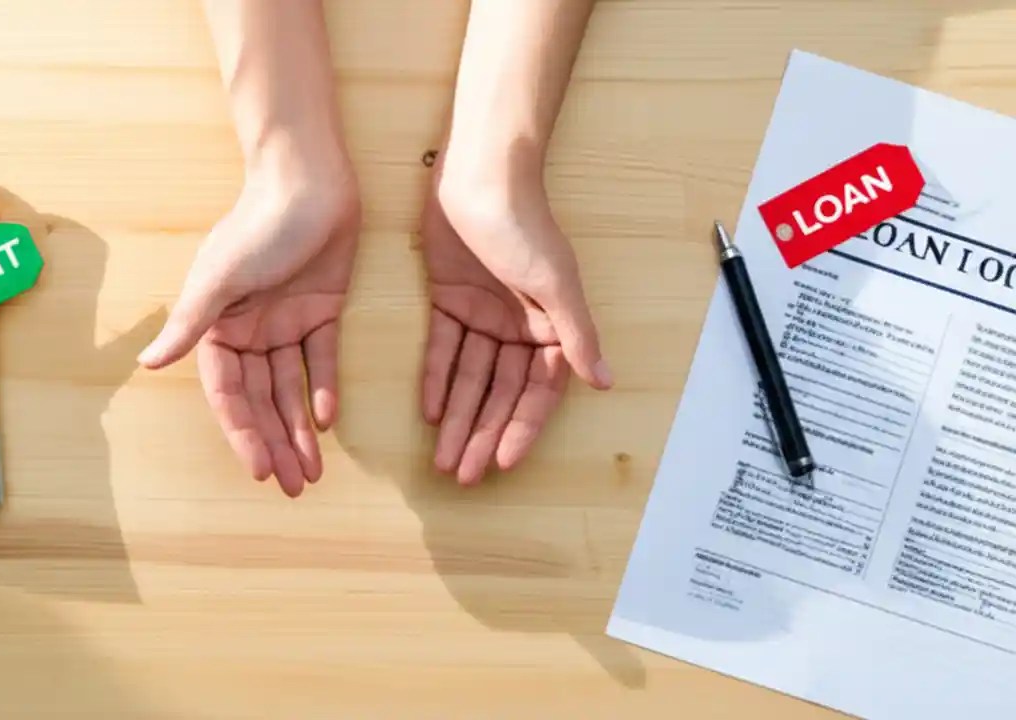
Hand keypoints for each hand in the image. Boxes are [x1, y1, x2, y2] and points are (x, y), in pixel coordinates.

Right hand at [138, 167, 358, 497]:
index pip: (228, 392)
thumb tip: (149, 362)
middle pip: (261, 398)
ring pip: (290, 386)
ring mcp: (285, 321)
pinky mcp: (321, 309)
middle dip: (275, 442)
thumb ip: (190, 325)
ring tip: (313, 471)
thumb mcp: (220, 278)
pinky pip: (321, 358)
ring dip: (300, 428)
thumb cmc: (258, 224)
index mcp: (217, 326)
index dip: (242, 432)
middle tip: (294, 486)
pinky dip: (324, 387)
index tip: (259, 468)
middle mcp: (248, 329)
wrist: (309, 179)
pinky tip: (327, 419)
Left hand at [418, 170, 612, 485]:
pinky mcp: (450, 296)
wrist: (481, 172)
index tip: (501, 461)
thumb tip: (605, 381)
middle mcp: (520, 323)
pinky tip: (430, 411)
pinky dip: (437, 378)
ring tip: (443, 457)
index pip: (537, 389)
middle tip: (462, 474)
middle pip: (500, 390)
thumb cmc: (523, 223)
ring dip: (458, 415)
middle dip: (482, 432)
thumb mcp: (555, 284)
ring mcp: (484, 312)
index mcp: (552, 324)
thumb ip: (576, 335)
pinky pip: (443, 348)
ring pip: (470, 376)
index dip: (521, 427)